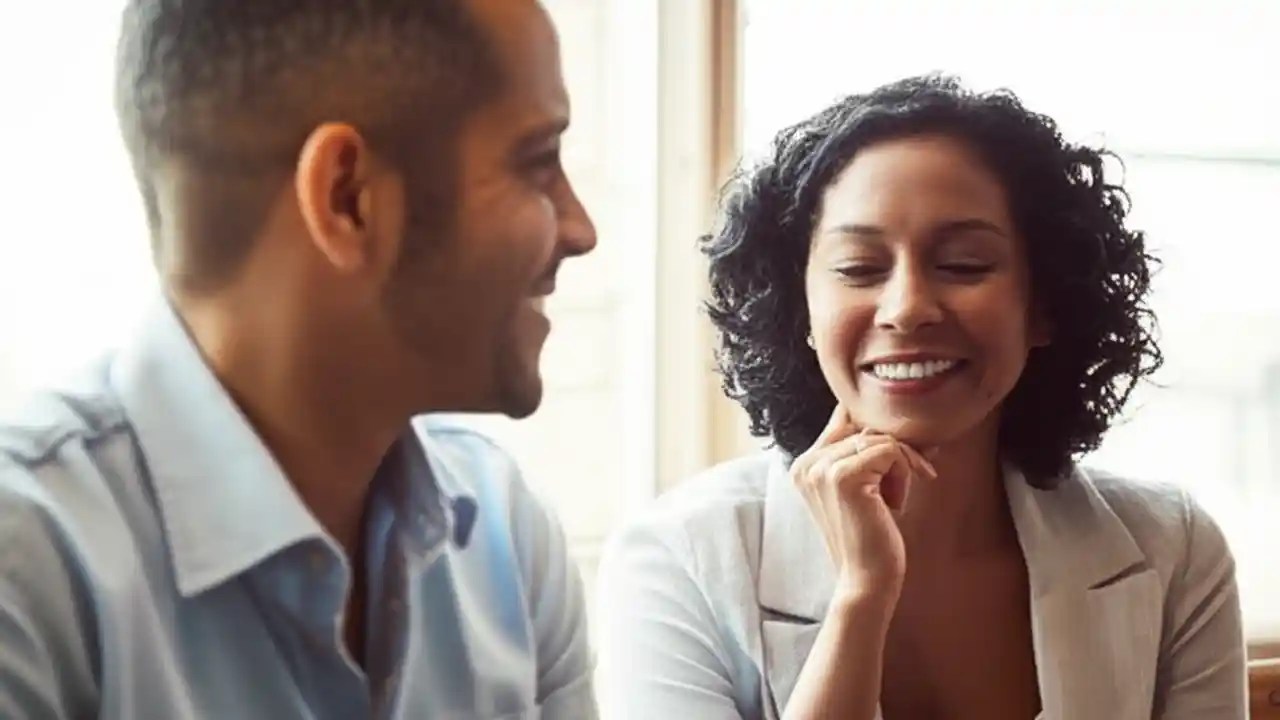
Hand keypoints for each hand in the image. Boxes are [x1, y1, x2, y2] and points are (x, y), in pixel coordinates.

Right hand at [789, 404, 936, 605]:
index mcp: (804, 465)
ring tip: (893, 502)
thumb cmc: (869, 537)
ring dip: (901, 468)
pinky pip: (891, 450)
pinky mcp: (843, 476)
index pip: (845, 421)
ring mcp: (821, 469)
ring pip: (881, 439)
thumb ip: (860, 452)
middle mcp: (806, 463)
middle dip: (894, 457)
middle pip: (866, 428)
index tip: (902, 460)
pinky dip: (905, 474)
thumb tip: (890, 415)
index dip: (877, 436)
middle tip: (897, 493)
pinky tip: (896, 504)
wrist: (866, 581)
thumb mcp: (859, 488)